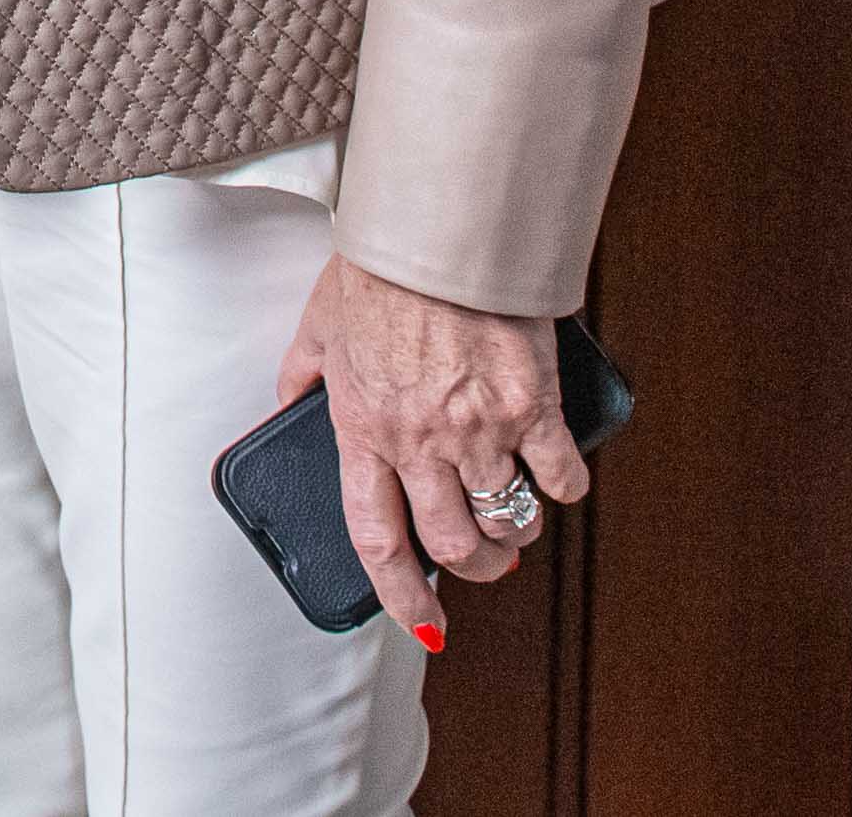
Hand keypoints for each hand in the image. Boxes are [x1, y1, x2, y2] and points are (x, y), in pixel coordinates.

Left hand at [277, 256, 582, 650]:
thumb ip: (302, 372)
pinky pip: (559, 475)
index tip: (424, 623)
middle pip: (452, 544)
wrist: (439, 228)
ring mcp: (478, 428)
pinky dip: (563, 485)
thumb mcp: (319, 322)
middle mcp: (419, 441)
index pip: (377, 539)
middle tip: (487, 559)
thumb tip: (288, 399)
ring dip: (514, 530)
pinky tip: (558, 474)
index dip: (401, 596)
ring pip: (505, 519)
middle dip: (476, 566)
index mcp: (363, 429)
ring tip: (516, 513)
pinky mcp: (532, 406)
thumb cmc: (379, 267)